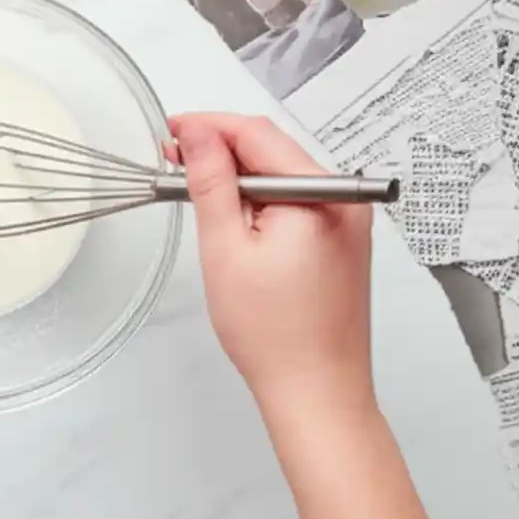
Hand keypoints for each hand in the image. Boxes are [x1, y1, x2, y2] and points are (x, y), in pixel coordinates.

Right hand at [167, 114, 373, 406]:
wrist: (317, 391)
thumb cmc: (274, 333)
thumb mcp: (225, 248)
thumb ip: (211, 182)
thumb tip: (196, 133)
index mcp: (321, 194)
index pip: (256, 134)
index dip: (207, 127)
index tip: (170, 133)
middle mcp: (343, 200)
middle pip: (273, 149)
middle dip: (220, 148)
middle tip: (174, 160)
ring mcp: (347, 221)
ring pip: (282, 174)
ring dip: (238, 174)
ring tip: (196, 190)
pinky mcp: (342, 241)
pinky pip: (296, 200)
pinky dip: (260, 199)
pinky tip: (232, 215)